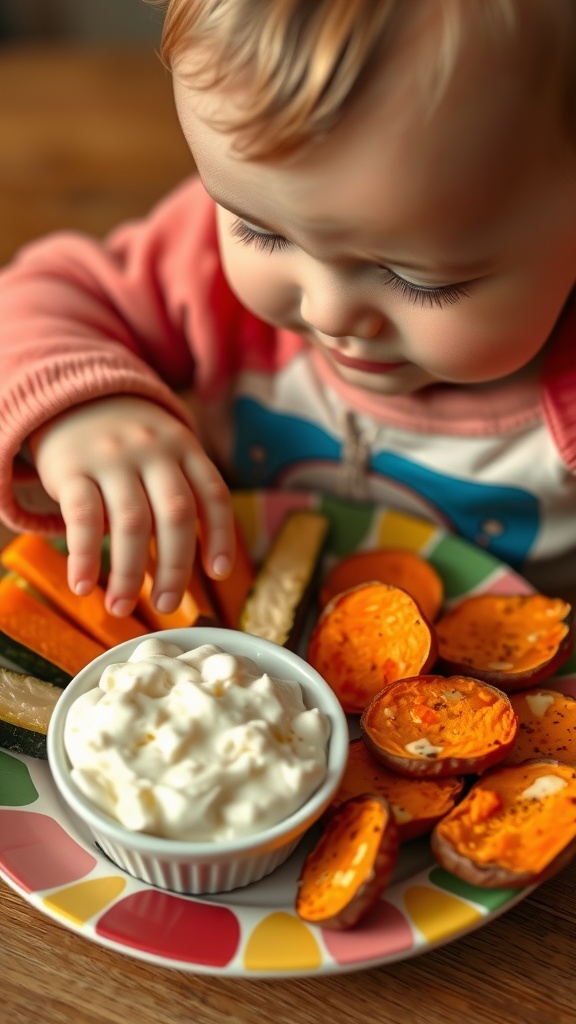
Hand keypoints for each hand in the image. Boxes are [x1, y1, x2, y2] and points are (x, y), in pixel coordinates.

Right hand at [29, 395, 234, 616]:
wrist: (73, 397)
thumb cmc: (130, 444)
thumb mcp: (166, 452)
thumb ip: (182, 493)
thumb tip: (191, 567)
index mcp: (185, 448)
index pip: (213, 495)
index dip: (221, 537)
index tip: (218, 573)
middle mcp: (153, 451)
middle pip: (176, 514)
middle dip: (176, 568)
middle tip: (168, 605)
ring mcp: (112, 457)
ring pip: (131, 522)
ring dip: (130, 573)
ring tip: (121, 607)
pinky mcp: (72, 467)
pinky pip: (82, 517)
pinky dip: (84, 557)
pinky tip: (83, 586)